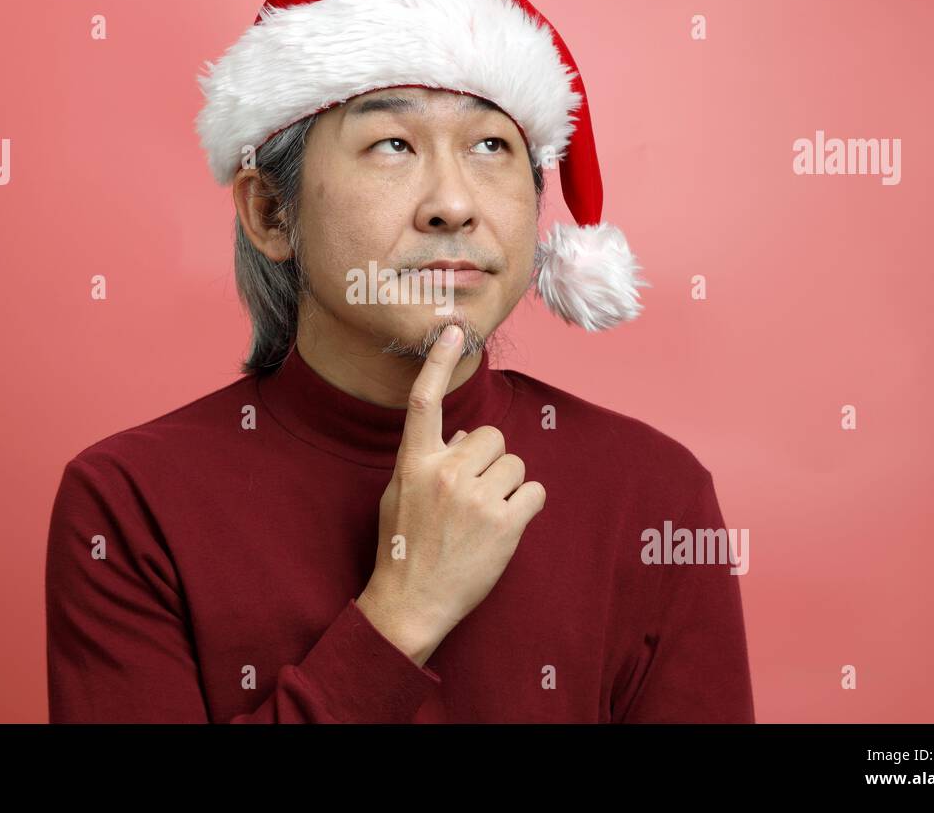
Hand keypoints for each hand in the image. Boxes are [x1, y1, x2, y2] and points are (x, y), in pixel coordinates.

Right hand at [357, 324, 546, 663]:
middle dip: (488, 460)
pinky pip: (534, 492)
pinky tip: (505, 526)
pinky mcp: (505, 525)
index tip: (452, 330)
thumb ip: (428, 459)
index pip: (424, 401)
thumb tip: (460, 433)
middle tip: (473, 494)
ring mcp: (475, 499)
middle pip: (490, 436)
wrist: (411, 603)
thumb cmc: (403, 547)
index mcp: (413, 462)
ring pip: (515, 464)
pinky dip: (525, 507)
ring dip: (507, 486)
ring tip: (484, 516)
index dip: (437, 362)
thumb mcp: (399, 494)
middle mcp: (444, 473)